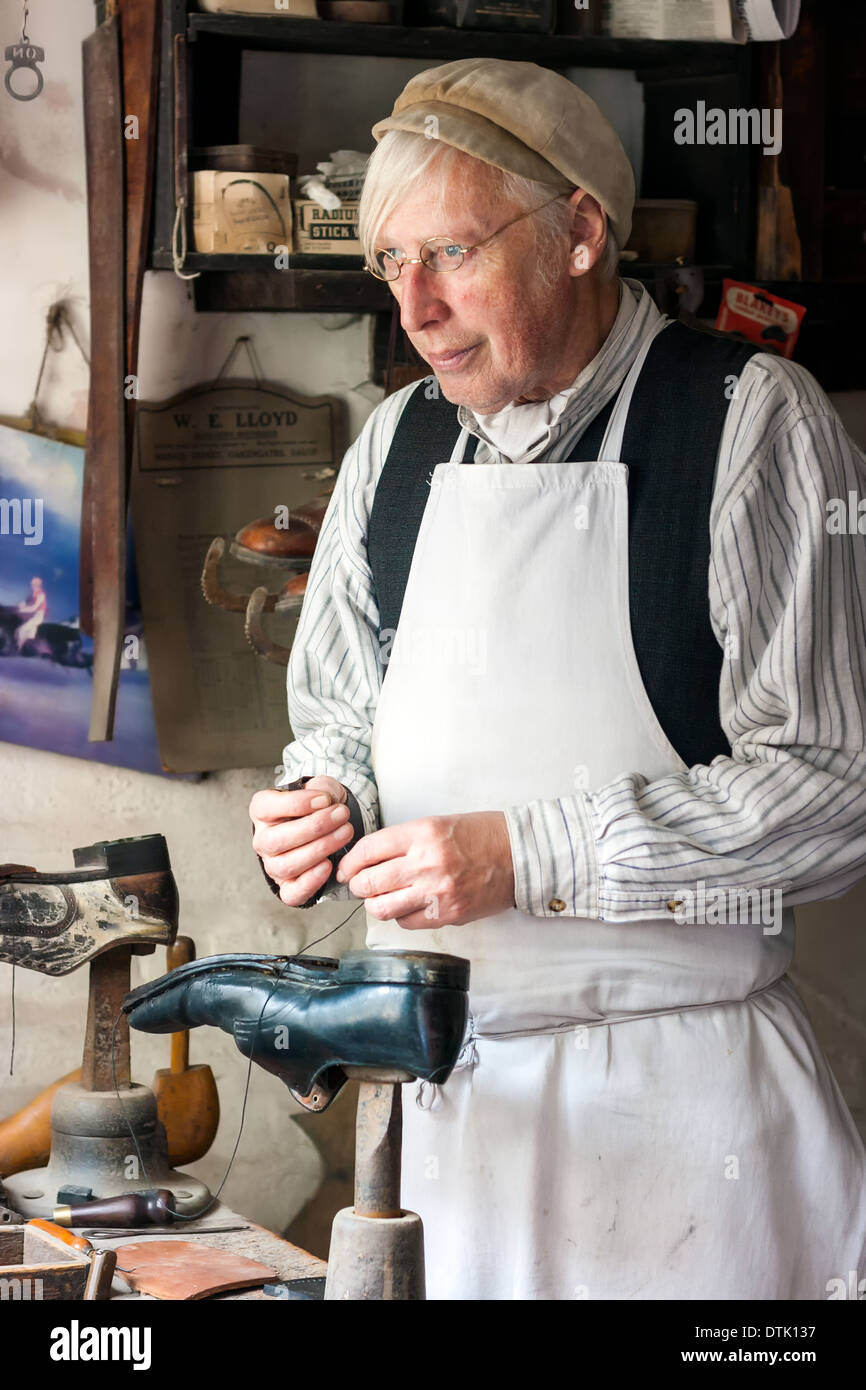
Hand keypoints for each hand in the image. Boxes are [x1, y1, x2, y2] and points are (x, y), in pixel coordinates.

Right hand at [249, 776, 354, 906]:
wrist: (328, 828)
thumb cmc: (319, 807)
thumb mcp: (321, 788)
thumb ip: (322, 788)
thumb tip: (325, 800)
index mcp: (262, 812)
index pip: (265, 808)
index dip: (296, 803)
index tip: (325, 799)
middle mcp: (263, 840)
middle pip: (277, 840)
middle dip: (314, 827)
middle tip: (342, 815)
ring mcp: (273, 865)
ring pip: (285, 866)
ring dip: (319, 850)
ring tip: (344, 833)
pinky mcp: (287, 887)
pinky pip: (291, 893)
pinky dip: (310, 882)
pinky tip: (328, 865)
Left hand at [334, 811, 514, 929]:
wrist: (519, 854)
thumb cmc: (480, 835)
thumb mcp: (437, 823)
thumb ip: (403, 841)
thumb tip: (369, 860)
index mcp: (421, 834)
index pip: (367, 850)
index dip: (349, 862)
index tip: (346, 869)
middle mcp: (426, 863)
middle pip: (369, 882)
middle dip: (357, 886)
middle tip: (360, 885)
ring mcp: (436, 892)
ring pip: (382, 908)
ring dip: (375, 904)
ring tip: (381, 898)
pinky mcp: (447, 914)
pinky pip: (406, 922)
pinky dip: (400, 916)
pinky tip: (407, 905)